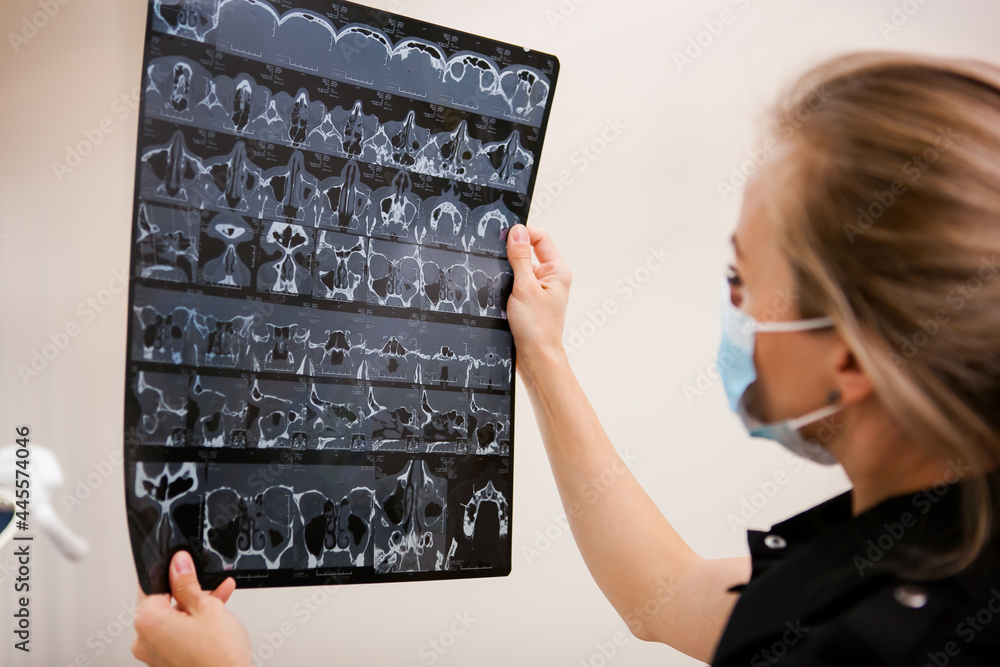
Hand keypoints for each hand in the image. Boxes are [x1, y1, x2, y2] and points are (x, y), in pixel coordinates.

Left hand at [132, 551, 251, 666]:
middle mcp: (144, 640)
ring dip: (195, 606)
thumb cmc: (218, 656)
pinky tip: (215, 615)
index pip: (151, 585)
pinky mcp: (167, 662)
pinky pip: (176, 634)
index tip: (184, 564)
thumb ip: (187, 582)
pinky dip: (193, 624)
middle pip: (163, 602)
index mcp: (147, 622)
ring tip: (219, 596)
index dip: (171, 571)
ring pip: (173, 618)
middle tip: (208, 583)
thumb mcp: (206, 607)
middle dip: (187, 590)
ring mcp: (155, 654)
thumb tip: (179, 564)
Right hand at [505, 224, 571, 377]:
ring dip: (507, 273)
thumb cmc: (538, 328)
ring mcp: (539, 291)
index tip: (504, 235)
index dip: (522, 234)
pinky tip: (499, 296)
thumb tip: (517, 232)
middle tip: (498, 259)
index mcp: (557, 271)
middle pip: (528, 252)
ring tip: (502, 286)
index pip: (540, 238)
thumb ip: (521, 258)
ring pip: (518, 270)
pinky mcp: (528, 302)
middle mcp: (550, 279)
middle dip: (511, 255)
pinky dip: (504, 287)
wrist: (536, 358)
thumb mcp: (525, 287)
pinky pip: (513, 285)